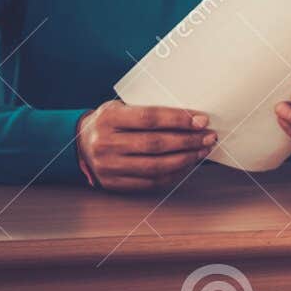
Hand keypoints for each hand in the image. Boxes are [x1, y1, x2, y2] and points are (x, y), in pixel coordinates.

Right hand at [75, 100, 214, 192]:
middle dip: (188, 141)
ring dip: (185, 159)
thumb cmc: (111, 121)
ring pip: (155, 166)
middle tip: (209, 136)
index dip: (178, 119)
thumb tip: (191, 115)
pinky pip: (150, 182)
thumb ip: (148, 109)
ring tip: (202, 151)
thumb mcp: (121, 106)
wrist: (81, 143)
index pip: (150, 118)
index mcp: (109, 118)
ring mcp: (108, 166)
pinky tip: (187, 165)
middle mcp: (105, 143)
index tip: (202, 120)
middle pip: (155, 144)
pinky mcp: (113, 184)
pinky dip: (173, 174)